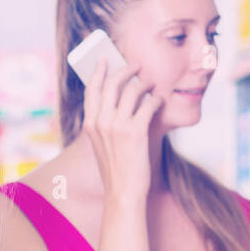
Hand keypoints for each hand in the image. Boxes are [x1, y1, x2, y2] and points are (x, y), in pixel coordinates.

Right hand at [82, 55, 161, 205]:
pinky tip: (159, 101)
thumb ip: (103, 123)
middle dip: (126, 69)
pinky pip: (149, 104)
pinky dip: (156, 99)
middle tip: (137, 66)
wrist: (123, 191)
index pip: (91, 89)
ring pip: (133, 90)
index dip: (98, 70)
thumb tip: (116, 100)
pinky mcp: (136, 131)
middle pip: (112, 83)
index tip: (105, 58)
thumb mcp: (101, 144)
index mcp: (90, 123)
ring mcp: (118, 126)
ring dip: (145, 84)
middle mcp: (101, 122)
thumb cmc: (115, 169)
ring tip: (151, 85)